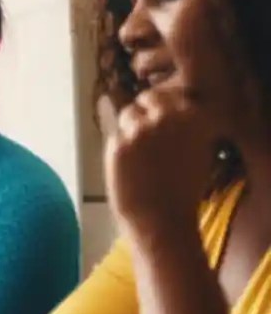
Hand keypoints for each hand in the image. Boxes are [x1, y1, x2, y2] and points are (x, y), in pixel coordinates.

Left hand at [104, 84, 216, 245]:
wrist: (161, 219)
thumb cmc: (181, 188)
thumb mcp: (199, 148)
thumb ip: (185, 122)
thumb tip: (166, 101)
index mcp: (195, 116)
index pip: (169, 95)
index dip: (162, 109)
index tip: (162, 126)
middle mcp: (169, 117)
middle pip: (146, 98)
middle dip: (144, 113)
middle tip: (146, 139)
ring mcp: (142, 129)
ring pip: (127, 114)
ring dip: (130, 130)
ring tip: (140, 158)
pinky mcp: (119, 142)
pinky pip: (115, 134)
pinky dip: (119, 147)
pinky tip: (129, 167)